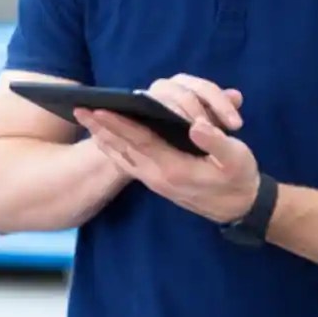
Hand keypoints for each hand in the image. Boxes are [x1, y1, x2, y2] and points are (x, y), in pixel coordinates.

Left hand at [74, 77, 259, 223]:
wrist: (239, 208)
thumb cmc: (238, 178)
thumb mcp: (238, 160)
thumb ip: (217, 143)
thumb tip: (196, 125)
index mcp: (175, 169)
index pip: (141, 141)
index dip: (119, 124)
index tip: (100, 108)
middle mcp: (157, 176)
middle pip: (122, 148)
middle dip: (100, 127)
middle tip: (78, 108)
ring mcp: (153, 180)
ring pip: (121, 155)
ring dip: (101, 136)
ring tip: (84, 118)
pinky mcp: (154, 180)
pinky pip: (126, 163)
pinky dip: (111, 148)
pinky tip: (102, 136)